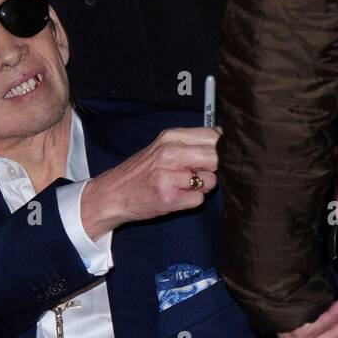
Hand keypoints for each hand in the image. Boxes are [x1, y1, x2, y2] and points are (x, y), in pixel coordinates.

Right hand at [80, 127, 219, 239]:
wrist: (114, 193)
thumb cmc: (142, 172)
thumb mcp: (163, 147)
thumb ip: (191, 142)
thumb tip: (223, 138)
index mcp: (171, 137)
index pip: (213, 136)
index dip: (219, 149)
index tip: (211, 156)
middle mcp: (170, 153)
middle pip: (215, 158)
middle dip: (212, 168)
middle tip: (195, 174)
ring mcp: (169, 176)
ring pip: (210, 181)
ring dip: (201, 187)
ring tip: (181, 186)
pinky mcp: (169, 198)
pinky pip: (198, 200)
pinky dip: (191, 201)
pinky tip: (176, 197)